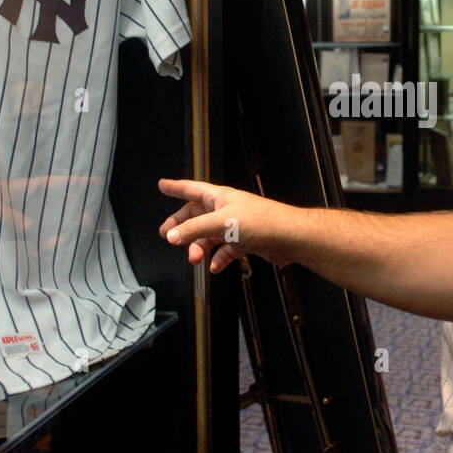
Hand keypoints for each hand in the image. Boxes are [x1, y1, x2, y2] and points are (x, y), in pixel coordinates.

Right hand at [158, 178, 298, 272]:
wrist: (289, 237)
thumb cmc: (262, 221)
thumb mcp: (221, 223)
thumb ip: (194, 230)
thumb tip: (171, 235)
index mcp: (219, 198)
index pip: (191, 189)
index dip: (175, 187)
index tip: (163, 185)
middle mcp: (226, 210)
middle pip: (196, 216)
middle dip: (181, 226)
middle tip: (167, 235)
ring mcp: (235, 226)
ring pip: (209, 236)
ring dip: (199, 248)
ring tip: (194, 258)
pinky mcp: (245, 241)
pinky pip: (225, 250)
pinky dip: (218, 258)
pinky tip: (214, 266)